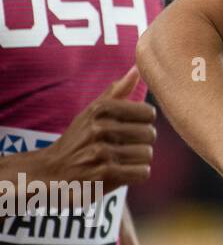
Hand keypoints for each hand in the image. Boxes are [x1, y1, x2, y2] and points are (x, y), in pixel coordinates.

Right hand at [23, 67, 154, 191]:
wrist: (51, 173)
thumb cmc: (78, 140)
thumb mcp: (91, 113)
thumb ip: (116, 92)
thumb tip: (136, 69)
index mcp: (100, 110)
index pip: (149, 113)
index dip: (144, 123)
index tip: (130, 128)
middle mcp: (100, 128)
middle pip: (150, 134)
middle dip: (141, 143)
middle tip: (123, 147)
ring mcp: (101, 152)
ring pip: (147, 154)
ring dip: (138, 160)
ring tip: (120, 160)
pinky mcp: (104, 175)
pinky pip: (143, 172)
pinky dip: (136, 174)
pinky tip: (122, 173)